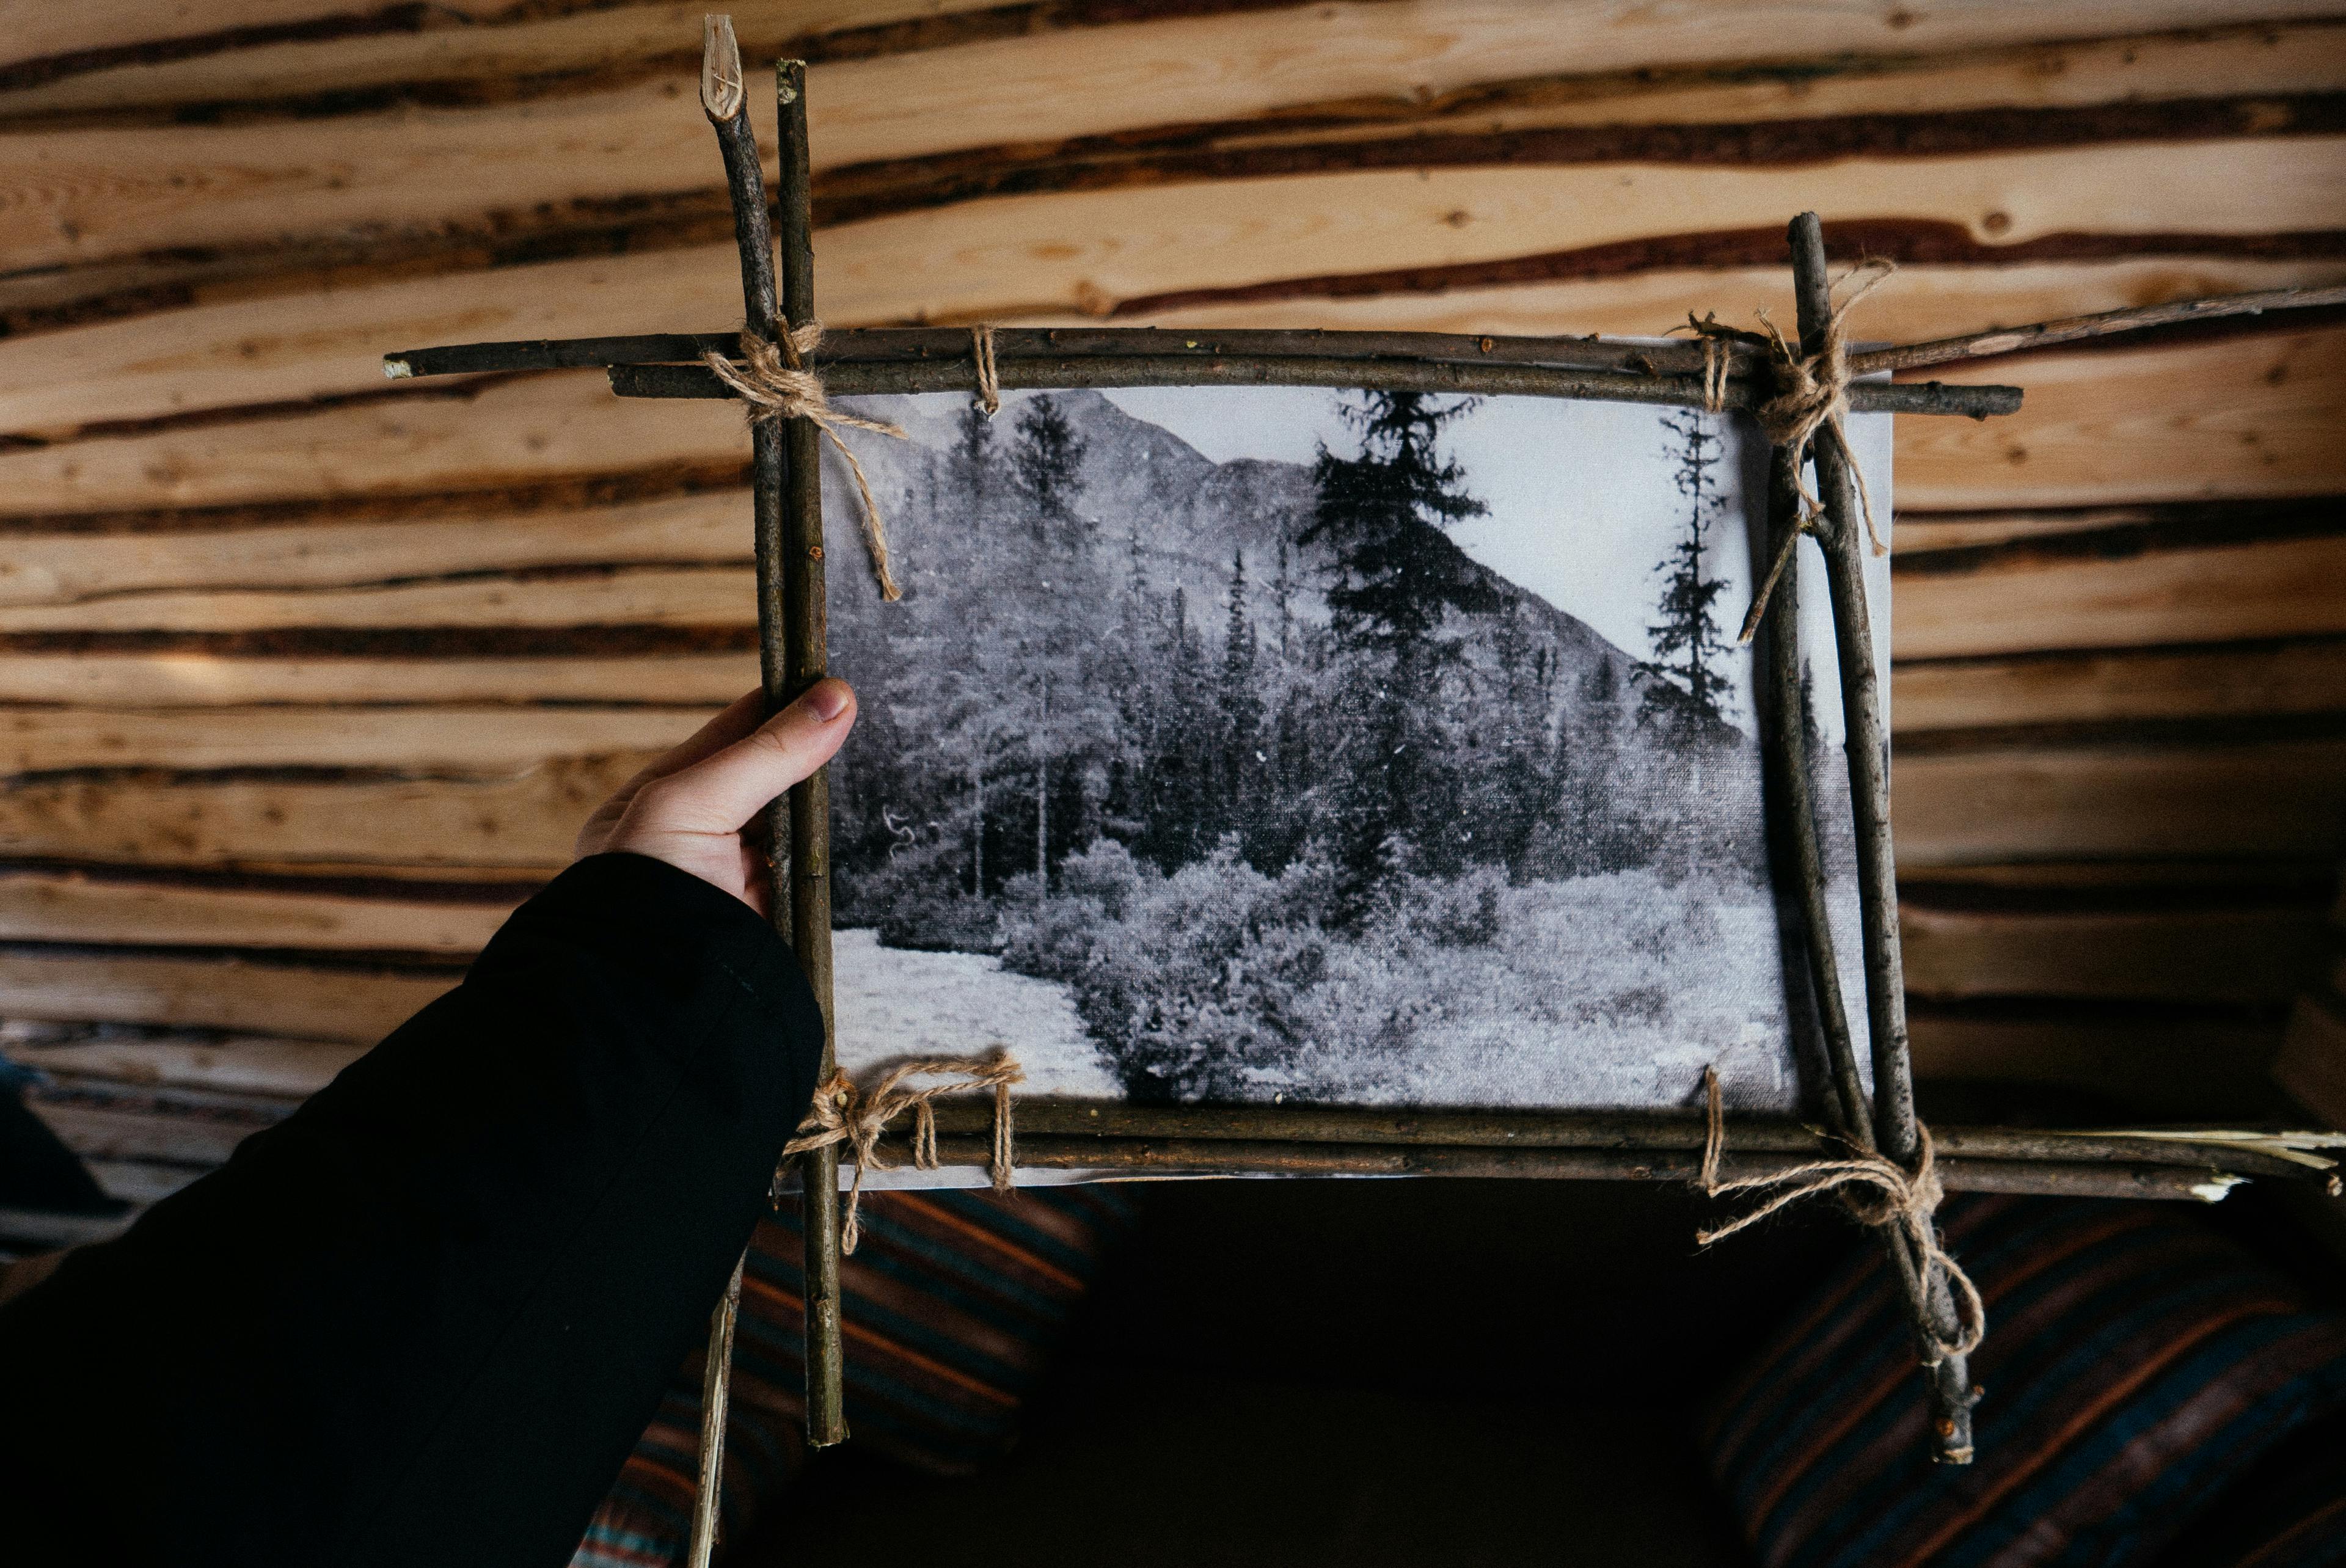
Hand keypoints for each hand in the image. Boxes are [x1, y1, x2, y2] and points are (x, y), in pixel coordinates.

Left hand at [575, 680, 855, 914]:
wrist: (652, 999)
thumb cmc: (642, 892)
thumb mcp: (693, 801)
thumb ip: (767, 751)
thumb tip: (836, 697)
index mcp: (657, 802)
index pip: (729, 737)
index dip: (778, 707)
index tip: (827, 679)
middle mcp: (697, 838)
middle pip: (770, 778)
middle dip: (811, 753)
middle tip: (863, 715)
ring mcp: (737, 878)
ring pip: (798, 823)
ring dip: (830, 803)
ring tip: (880, 760)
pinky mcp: (775, 915)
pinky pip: (816, 870)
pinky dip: (837, 851)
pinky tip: (870, 823)